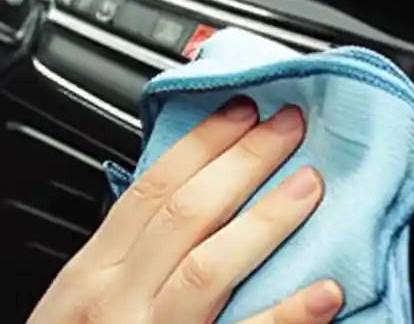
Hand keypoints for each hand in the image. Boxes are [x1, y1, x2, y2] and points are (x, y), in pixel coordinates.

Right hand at [28, 99, 342, 323]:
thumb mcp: (88, 300)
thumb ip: (132, 253)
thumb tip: (194, 191)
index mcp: (92, 276)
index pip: (150, 190)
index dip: (202, 144)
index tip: (244, 109)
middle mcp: (117, 303)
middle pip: (186, 214)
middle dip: (243, 161)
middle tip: (292, 125)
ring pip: (210, 267)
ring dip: (266, 220)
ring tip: (312, 184)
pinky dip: (285, 316)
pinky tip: (325, 292)